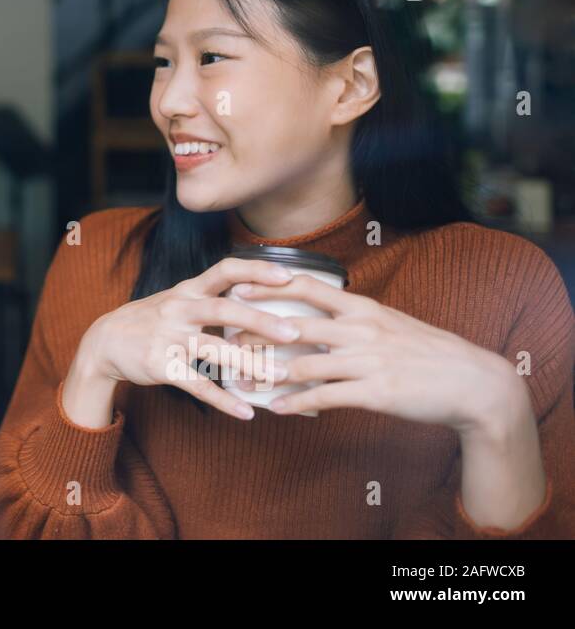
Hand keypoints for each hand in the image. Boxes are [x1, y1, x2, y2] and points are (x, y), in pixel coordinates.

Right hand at [63, 257, 304, 427]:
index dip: (257, 271)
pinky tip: (246, 412)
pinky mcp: (160, 365)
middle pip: (224, 309)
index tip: (289, 277)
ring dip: (250, 363)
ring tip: (280, 376)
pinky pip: (197, 384)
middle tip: (295, 333)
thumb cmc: (151, 320)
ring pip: (214, 349)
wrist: (104, 341)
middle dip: (261, 320)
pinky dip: (223, 400)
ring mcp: (169, 337)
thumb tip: (259, 294)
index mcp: (188, 290)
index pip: (225, 270)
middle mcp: (179, 309)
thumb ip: (212, 297)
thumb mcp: (177, 300)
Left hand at [228, 274, 525, 433]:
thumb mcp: (390, 323)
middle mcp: (360, 329)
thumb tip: (320, 314)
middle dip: (254, 331)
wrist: (473, 383)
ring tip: (239, 379)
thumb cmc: (427, 353)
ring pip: (303, 364)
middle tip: (222, 335)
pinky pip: (325, 397)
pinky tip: (276, 408)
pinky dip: (296, 403)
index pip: (307, 287)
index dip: (269, 286)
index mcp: (362, 308)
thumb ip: (354, 318)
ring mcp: (367, 361)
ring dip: (266, 374)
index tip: (237, 286)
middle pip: (294, 326)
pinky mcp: (374, 393)